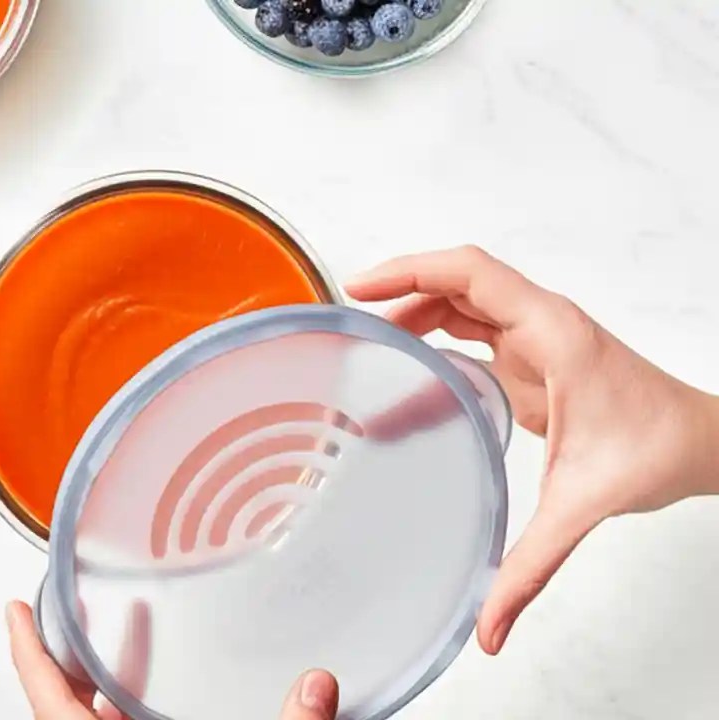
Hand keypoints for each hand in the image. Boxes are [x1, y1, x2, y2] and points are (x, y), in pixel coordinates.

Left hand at [6, 601, 339, 718]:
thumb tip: (318, 687)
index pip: (43, 689)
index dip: (24, 646)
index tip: (13, 608)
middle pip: (68, 696)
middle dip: (77, 645)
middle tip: (84, 598)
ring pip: (101, 715)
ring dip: (113, 673)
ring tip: (133, 628)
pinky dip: (138, 703)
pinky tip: (169, 687)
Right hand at [347, 246, 718, 653]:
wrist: (702, 446)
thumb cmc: (659, 449)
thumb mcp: (582, 505)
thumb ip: (529, 567)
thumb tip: (487, 625)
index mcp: (551, 334)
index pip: (471, 275)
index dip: (409, 270)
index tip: (361, 288)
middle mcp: (541, 326)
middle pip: (456, 284)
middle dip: (399, 292)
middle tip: (351, 318)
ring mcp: (537, 341)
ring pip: (462, 306)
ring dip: (415, 316)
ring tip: (371, 345)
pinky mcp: (534, 362)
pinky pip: (473, 340)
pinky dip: (436, 345)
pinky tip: (410, 381)